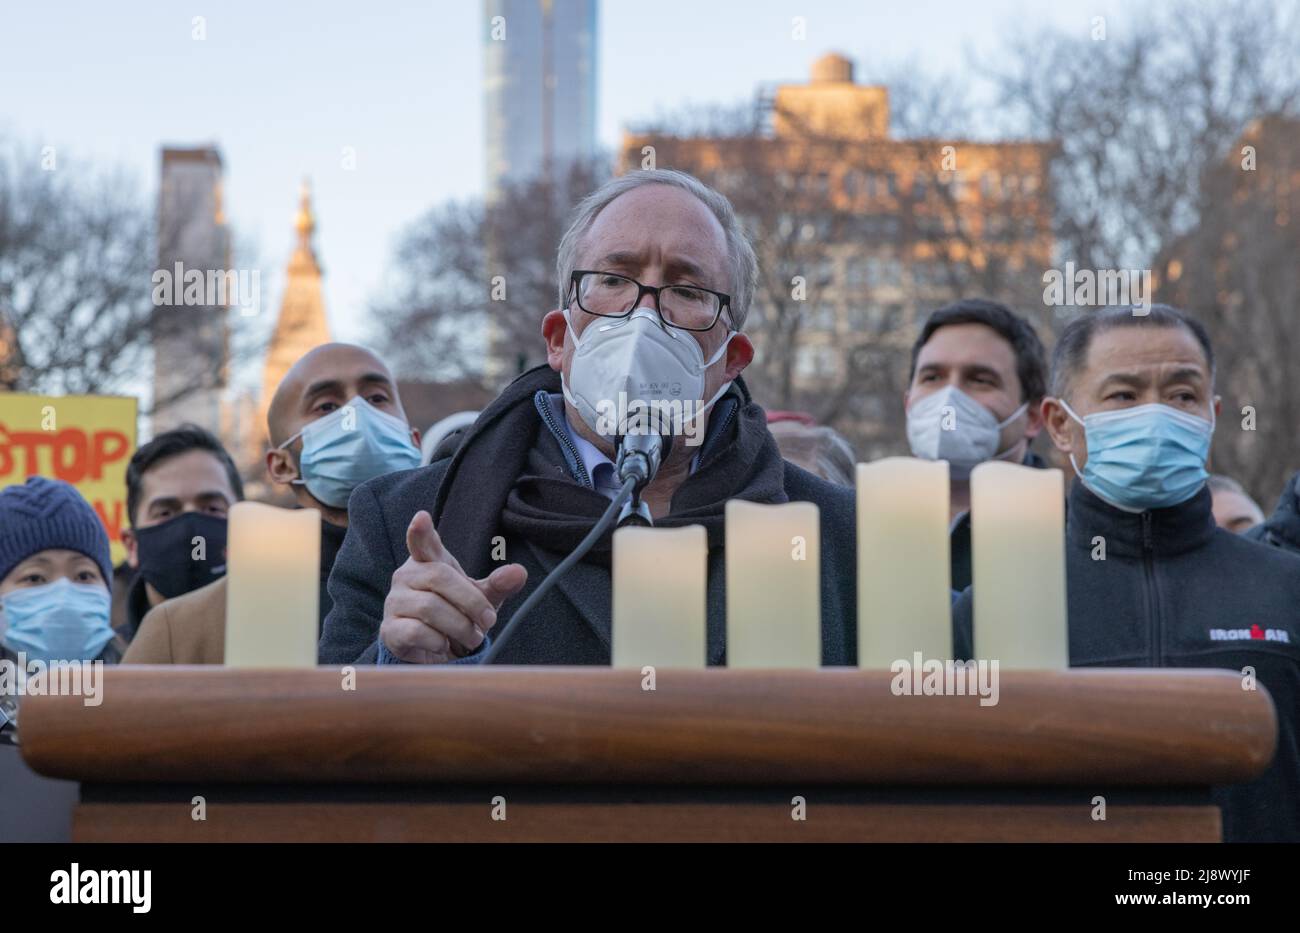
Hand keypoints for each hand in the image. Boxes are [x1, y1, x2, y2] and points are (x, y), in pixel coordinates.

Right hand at [379, 510, 527, 662]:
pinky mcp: (390, 630)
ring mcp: (394, 602)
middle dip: (471, 601)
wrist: (436, 651)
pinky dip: (439, 642)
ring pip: (429, 607)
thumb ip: (498, 585)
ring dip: (459, 626)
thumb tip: (519, 572)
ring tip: (471, 637)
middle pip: (439, 577)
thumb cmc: (458, 614)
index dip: (421, 531)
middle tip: (488, 620)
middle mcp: (406, 576)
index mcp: (428, 561)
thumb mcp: (481, 598)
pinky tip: (444, 645)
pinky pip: (417, 632)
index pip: (422, 542)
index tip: (422, 518)